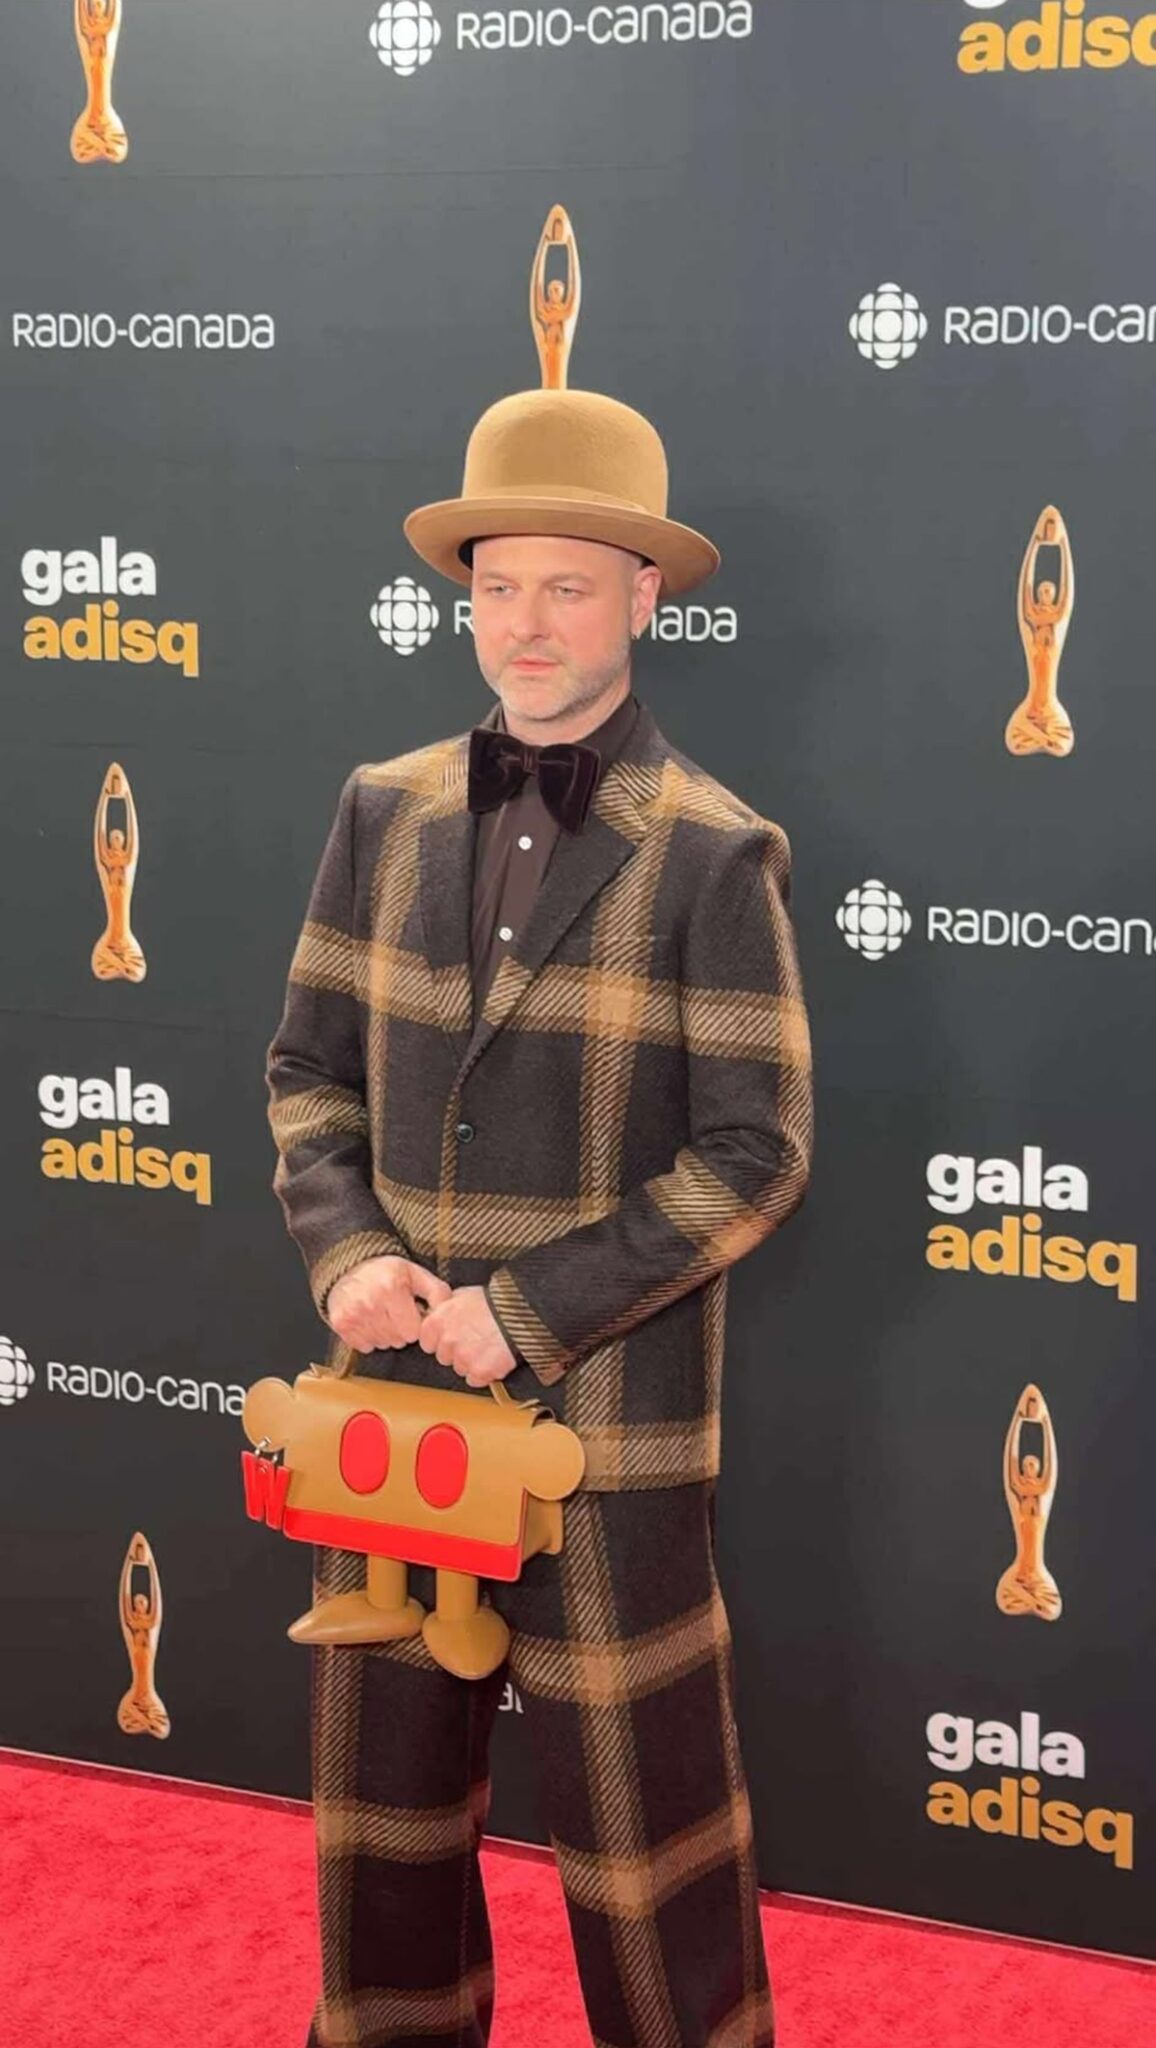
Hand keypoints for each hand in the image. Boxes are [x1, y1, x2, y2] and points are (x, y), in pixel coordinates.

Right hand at [326, 1256, 451, 1353]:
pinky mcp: (340, 1323)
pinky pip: (364, 1346)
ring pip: (382, 1344)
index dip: (415, 1323)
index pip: (413, 1331)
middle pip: (398, 1340)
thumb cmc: (387, 1273)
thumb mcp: (415, 1274)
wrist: (349, 1267)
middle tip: (395, 1313)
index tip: (410, 1312)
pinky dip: (369, 1338)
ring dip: (386, 1334)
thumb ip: (437, 1291)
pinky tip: (369, 1321)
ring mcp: (353, 1314)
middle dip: (401, 1330)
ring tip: (382, 1315)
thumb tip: (448, 1312)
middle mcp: (370, 1302)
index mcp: (391, 1289)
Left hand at [416, 1285, 518, 1387]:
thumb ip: (449, 1306)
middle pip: (444, 1357)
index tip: (451, 1337)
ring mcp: (463, 1359)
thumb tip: (443, 1311)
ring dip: (471, 1362)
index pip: (427, 1342)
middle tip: (474, 1340)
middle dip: (457, 1352)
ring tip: (487, 1347)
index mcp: (438, 1321)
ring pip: (460, 1369)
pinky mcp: (479, 1372)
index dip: (440, 1340)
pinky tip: (494, 1358)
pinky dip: (485, 1373)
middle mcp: (447, 1342)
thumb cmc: (496, 1301)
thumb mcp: (465, 1294)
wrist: (520, 1314)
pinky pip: (476, 1379)